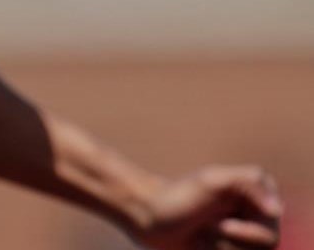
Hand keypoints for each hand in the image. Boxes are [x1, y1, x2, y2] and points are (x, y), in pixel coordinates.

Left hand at [135, 164, 282, 249]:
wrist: (148, 218)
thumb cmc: (177, 197)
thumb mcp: (211, 182)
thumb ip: (248, 185)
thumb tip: (276, 211)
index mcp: (258, 193)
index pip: (271, 228)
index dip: (244, 231)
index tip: (217, 220)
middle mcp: (256, 214)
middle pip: (265, 246)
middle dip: (228, 240)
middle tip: (205, 228)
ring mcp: (244, 235)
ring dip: (220, 249)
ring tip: (201, 236)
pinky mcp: (230, 248)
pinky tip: (199, 245)